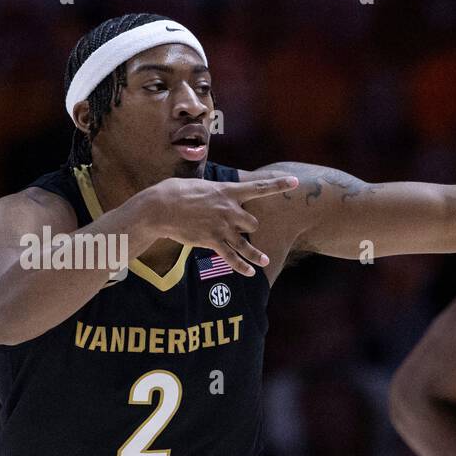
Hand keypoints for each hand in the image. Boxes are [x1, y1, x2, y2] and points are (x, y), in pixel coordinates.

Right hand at [140, 172, 298, 275]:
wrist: (160, 208)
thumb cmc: (175, 192)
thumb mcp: (199, 185)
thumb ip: (214, 192)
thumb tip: (216, 195)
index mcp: (227, 191)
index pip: (258, 187)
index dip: (278, 185)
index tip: (295, 182)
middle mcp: (229, 210)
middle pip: (253, 222)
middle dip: (249, 226)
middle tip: (240, 228)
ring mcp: (222, 227)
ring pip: (247, 244)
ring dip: (256, 254)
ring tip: (265, 261)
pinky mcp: (212, 241)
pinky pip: (232, 257)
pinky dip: (241, 266)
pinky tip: (249, 273)